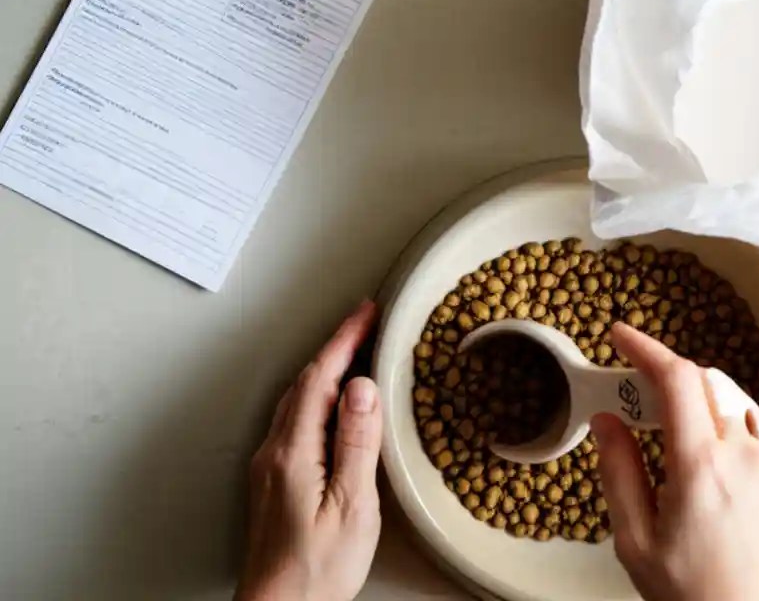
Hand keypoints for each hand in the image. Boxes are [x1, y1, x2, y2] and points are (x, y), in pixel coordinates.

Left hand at [236, 300, 383, 600]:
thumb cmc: (317, 568)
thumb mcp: (353, 505)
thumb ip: (357, 442)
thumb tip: (362, 387)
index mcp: (294, 452)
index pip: (320, 378)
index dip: (343, 340)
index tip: (366, 312)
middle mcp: (275, 452)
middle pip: (304, 383)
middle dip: (335, 348)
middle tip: (365, 324)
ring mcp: (270, 467)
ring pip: (297, 402)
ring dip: (326, 372)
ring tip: (354, 355)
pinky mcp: (273, 483)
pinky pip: (295, 422)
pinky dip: (318, 398)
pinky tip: (333, 406)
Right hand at [592, 324, 758, 600]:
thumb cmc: (699, 597)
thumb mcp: (637, 541)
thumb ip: (619, 472)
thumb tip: (607, 424)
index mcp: (701, 466)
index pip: (676, 378)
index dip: (645, 347)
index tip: (621, 337)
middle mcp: (745, 456)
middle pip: (704, 384)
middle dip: (666, 379)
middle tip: (635, 400)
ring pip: (732, 404)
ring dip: (699, 404)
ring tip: (671, 437)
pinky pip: (756, 431)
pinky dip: (727, 429)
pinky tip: (709, 460)